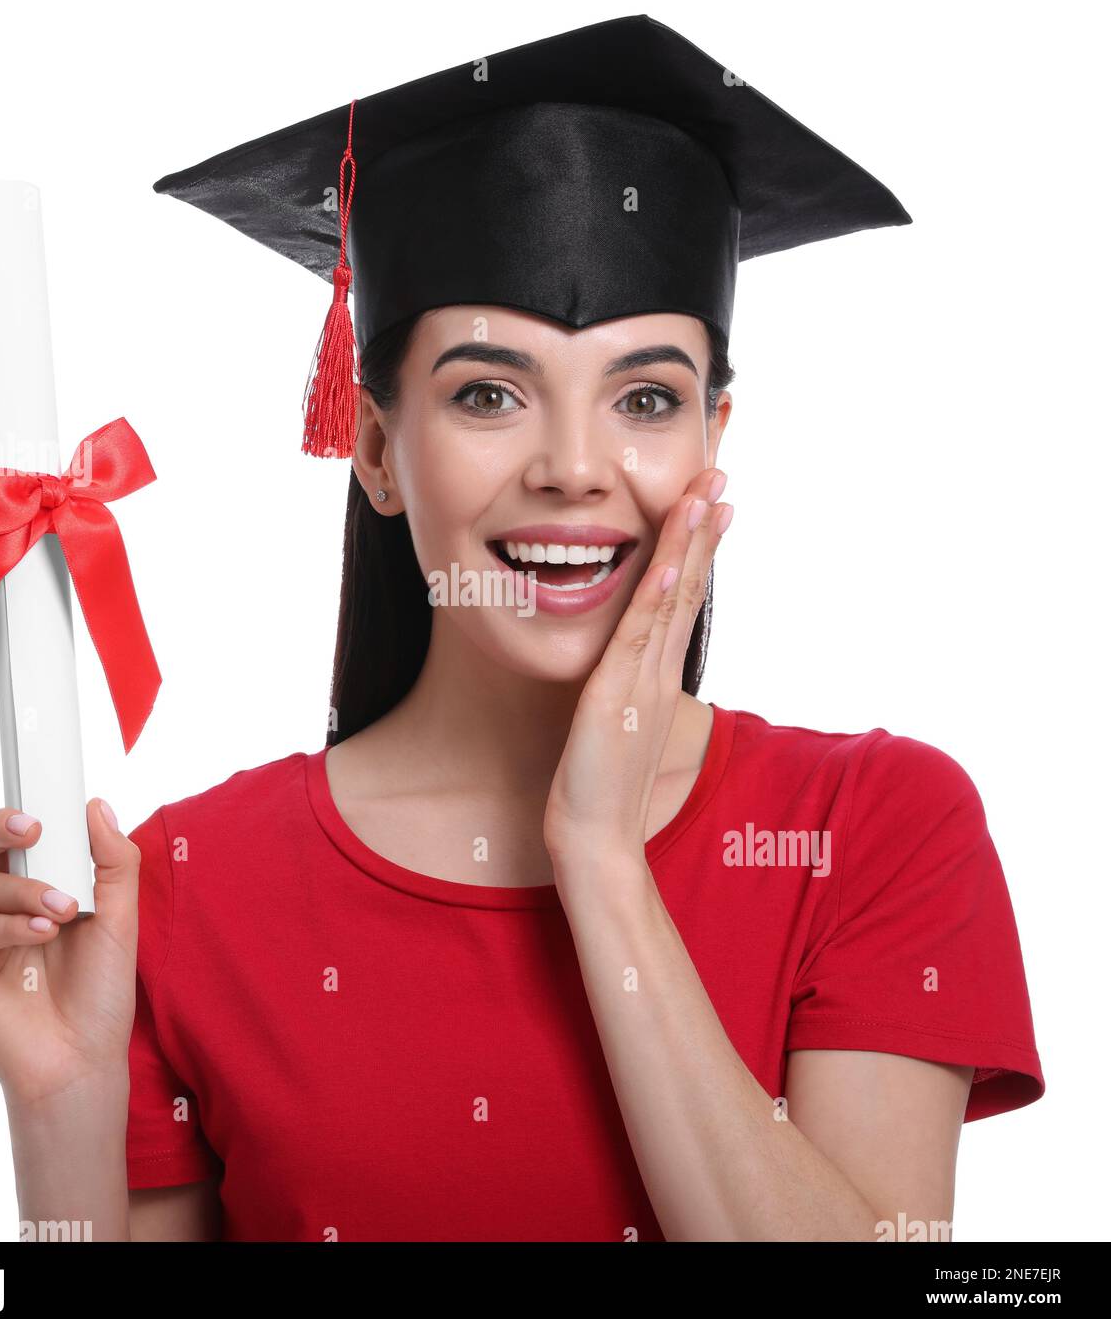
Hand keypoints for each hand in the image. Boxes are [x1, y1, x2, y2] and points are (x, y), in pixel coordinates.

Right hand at [0, 800, 140, 1109]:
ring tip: (65, 911)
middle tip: (33, 827)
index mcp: (40, 888)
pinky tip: (44, 935)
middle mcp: (5, 907)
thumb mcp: (120, 919)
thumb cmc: (101, 991)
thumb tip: (96, 806)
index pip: (23, 838)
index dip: (29, 812)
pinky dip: (15, 925)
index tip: (49, 798)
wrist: (84, 1058)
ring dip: (31, 891)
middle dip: (1, 825)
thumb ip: (113, 862)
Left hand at [544, 469, 731, 877]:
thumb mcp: (616, 723)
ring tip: (706, 495)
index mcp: (655, 672)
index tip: (713, 502)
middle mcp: (657, 670)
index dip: (699, 548)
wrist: (596, 843)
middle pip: (689, 587)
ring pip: (671, 602)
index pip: (682, 597)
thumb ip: (623, 688)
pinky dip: (658, 596)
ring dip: (689, 545)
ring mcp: (642, 682)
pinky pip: (640, 637)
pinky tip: (671, 559)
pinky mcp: (617, 699)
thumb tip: (622, 666)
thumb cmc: (598, 787)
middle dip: (705, 529)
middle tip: (722, 475)